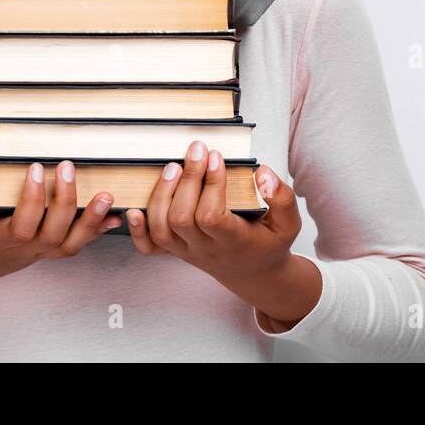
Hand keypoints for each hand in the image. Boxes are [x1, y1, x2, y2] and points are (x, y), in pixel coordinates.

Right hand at [0, 161, 122, 321]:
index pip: (22, 225)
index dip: (33, 199)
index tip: (37, 167)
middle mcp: (22, 250)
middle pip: (53, 233)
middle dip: (66, 201)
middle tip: (70, 166)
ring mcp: (37, 253)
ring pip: (70, 244)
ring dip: (91, 220)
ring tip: (108, 194)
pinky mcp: (46, 250)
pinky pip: (75, 244)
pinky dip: (96, 231)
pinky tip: (114, 216)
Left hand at [122, 141, 300, 286]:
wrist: (255, 273)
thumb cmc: (270, 243)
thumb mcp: (289, 223)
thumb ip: (281, 198)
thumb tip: (261, 173)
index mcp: (234, 241)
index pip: (211, 215)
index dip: (210, 185)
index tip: (216, 157)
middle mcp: (206, 249)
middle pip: (182, 218)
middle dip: (186, 181)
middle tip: (196, 150)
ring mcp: (187, 251)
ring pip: (163, 229)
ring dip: (162, 195)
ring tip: (173, 166)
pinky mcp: (176, 251)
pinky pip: (149, 247)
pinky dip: (138, 229)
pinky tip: (135, 208)